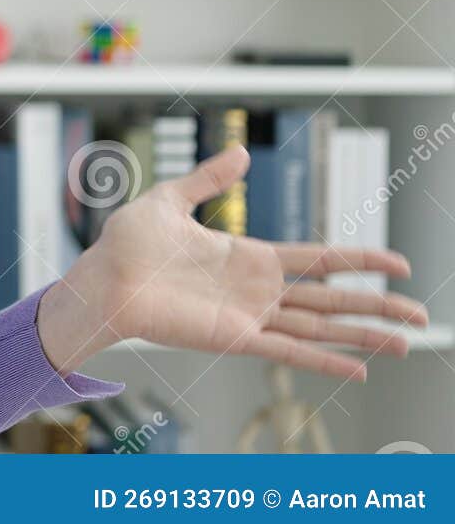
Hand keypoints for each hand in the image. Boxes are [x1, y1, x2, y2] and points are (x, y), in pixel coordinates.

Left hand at [39, 143, 429, 382]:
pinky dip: (325, 361)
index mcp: (248, 256)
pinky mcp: (233, 338)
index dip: (359, 260)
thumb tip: (241, 153)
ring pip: (320, 328)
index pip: (319, 258)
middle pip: (332, 298)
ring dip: (364, 335)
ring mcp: (249, 316)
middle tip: (422, 312)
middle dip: (378, 304)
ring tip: (407, 342)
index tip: (398, 263)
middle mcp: (256, 290)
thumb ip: (209, 179)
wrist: (101, 277)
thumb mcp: (171, 198)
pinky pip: (288, 352)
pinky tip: (359, 370)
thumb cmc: (126, 243)